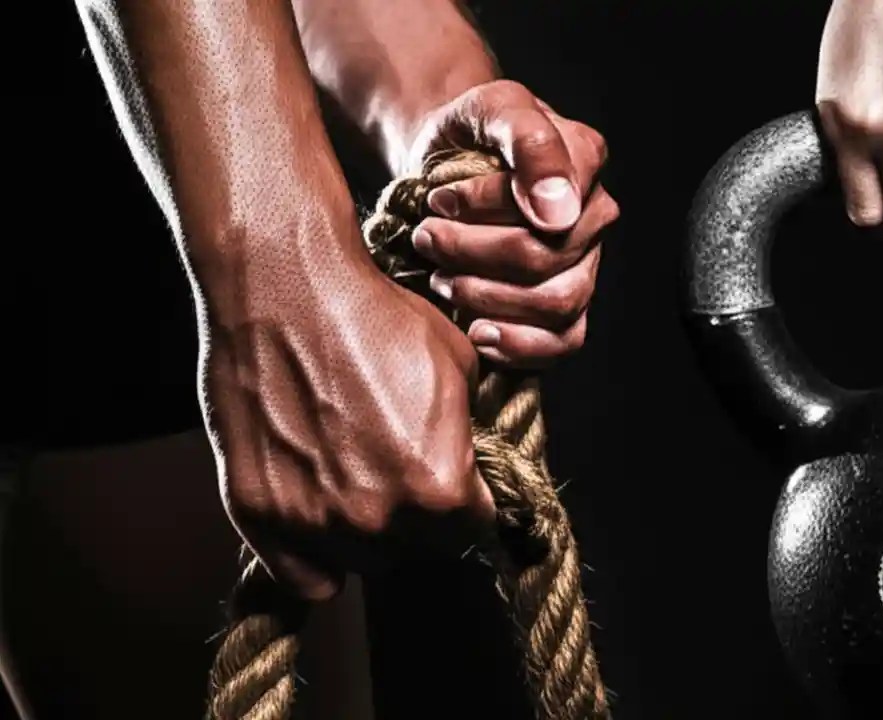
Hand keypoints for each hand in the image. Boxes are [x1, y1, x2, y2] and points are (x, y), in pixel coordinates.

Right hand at [203, 236, 488, 601]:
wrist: (284, 285)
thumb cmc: (374, 317)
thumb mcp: (458, 368)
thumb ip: (467, 434)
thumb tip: (469, 459)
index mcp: (440, 488)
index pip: (474, 529)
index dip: (467, 502)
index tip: (452, 482)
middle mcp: (378, 520)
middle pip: (418, 550)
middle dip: (419, 518)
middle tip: (398, 471)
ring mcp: (313, 524)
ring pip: (362, 563)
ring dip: (367, 534)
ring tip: (355, 478)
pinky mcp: (258, 516)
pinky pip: (303, 577)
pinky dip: (315, 559)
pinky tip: (321, 518)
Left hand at [406, 80, 617, 365]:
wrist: (444, 162)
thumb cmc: (467, 133)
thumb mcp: (489, 108)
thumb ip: (528, 141)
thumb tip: (559, 211)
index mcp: (586, 164)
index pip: (547, 208)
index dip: (485, 213)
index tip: (440, 199)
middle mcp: (593, 219)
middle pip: (545, 263)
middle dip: (471, 255)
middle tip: (427, 238)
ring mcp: (585, 267)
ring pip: (554, 308)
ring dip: (484, 297)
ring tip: (442, 277)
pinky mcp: (566, 310)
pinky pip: (563, 344)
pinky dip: (517, 346)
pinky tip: (476, 329)